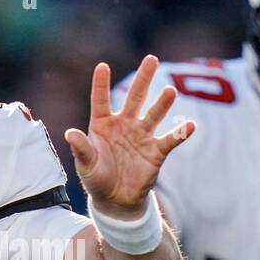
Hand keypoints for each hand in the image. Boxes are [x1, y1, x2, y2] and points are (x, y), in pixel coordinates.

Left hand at [65, 54, 193, 218]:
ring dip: (162, 103)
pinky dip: (180, 133)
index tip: (102, 66)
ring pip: (154, 114)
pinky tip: (190, 125)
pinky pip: (170, 140)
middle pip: (135, 97)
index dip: (101, 84)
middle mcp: (124, 125)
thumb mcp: (86, 166)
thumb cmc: (97, 179)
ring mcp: (141, 136)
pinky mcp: (156, 151)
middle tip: (152, 59)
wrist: (116, 200)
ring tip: (171, 91)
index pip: (101, 100)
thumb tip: (70, 133)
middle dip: (144, 79)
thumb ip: (81, 149)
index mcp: (103, 124)